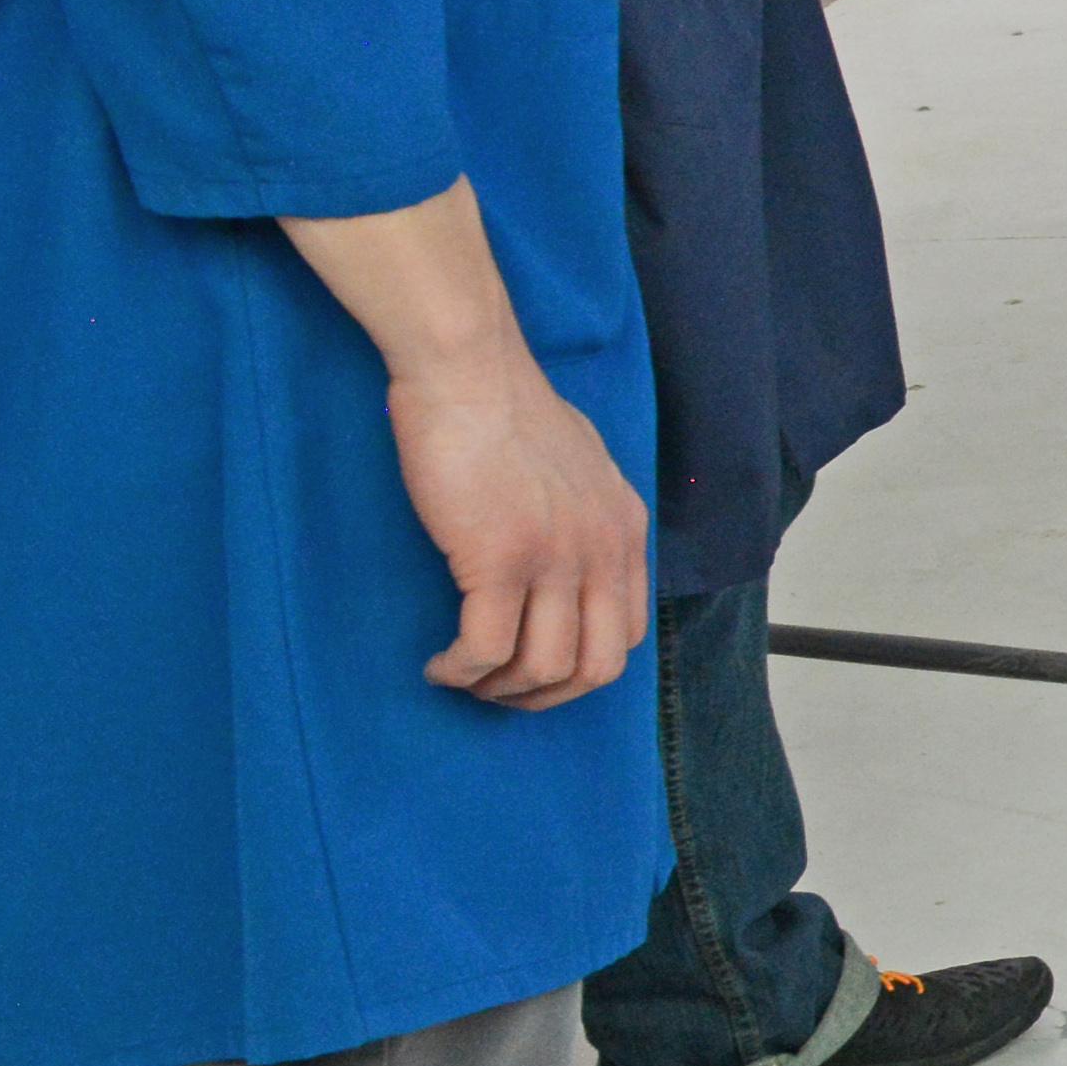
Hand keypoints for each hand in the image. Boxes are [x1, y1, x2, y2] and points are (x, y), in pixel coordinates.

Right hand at [388, 338, 653, 708]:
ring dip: (498, 688)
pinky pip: (486, 648)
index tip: (536, 670)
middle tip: (498, 691)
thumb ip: (586, 512)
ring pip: (543, 667)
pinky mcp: (499, 558)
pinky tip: (439, 665)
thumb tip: (569, 550)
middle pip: (596, 667)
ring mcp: (555, 557)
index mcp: (623, 529)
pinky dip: (461, 671)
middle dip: (545, 696)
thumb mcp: (579, 463)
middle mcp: (602, 550)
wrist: (470, 369)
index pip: (627, 634)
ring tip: (463, 677)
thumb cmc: (507, 408)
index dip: (580, 669)